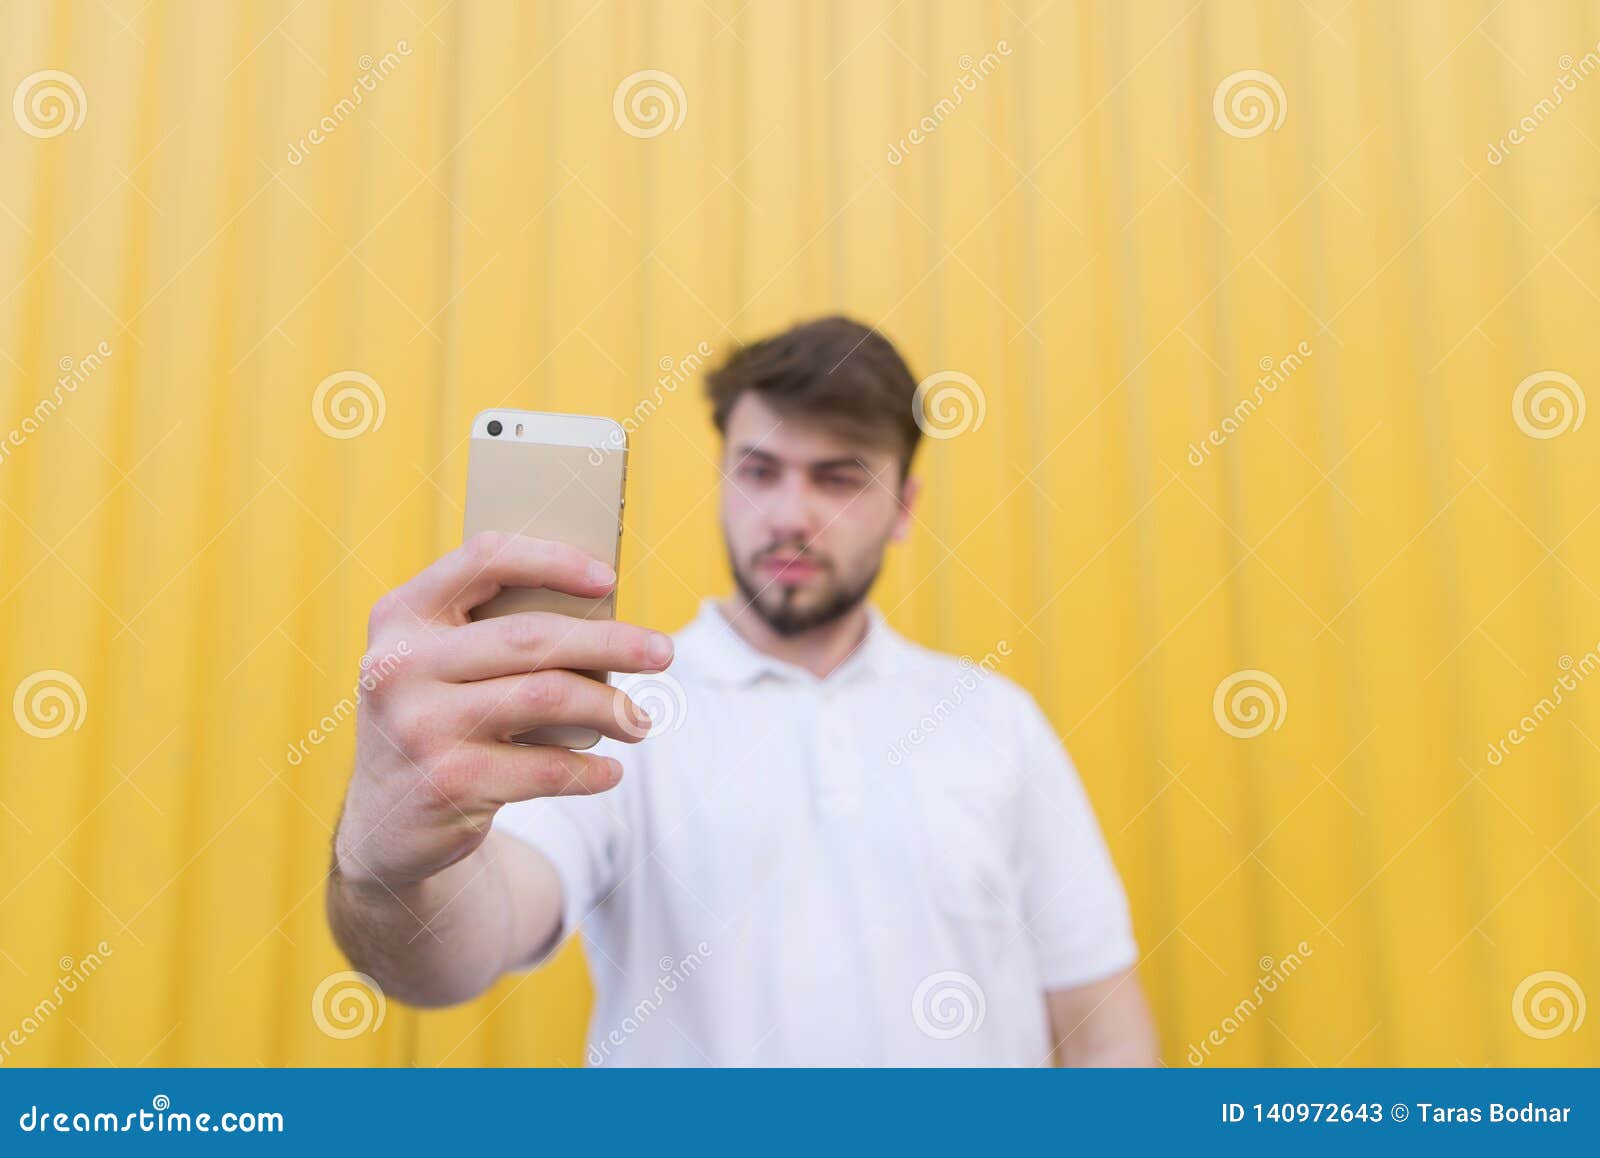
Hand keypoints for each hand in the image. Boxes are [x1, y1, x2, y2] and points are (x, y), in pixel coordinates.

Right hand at [333, 531, 671, 888]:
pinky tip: (609, 771)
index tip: (608, 579)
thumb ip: (493, 635)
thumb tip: (609, 624)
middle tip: (665, 652)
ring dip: (611, 708)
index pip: (484, 559)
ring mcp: (420, 726)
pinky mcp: (447, 783)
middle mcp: (400, 665)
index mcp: (401, 616)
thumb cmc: (437, 720)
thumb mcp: (439, 667)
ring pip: (549, 696)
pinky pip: (546, 767)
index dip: (552, 560)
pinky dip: (590, 770)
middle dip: (613, 642)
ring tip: (640, 720)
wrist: (384, 822)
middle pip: (533, 635)